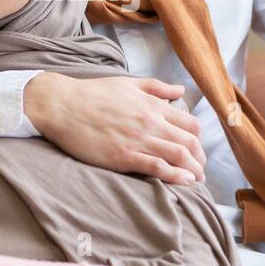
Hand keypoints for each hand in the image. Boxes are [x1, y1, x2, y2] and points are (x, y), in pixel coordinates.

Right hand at [24, 72, 206, 184]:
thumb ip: (158, 88)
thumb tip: (180, 90)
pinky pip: (157, 168)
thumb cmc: (93, 93)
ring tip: (197, 180)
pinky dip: (176, 176)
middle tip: (201, 169)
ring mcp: (138, 140)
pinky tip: (185, 182)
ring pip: (178, 156)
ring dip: (193, 170)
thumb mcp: (129, 83)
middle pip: (189, 143)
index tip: (198, 149)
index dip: (199, 139)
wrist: (63, 106)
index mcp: (153, 105)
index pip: (190, 124)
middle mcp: (151, 122)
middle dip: (200, 158)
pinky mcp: (124, 157)